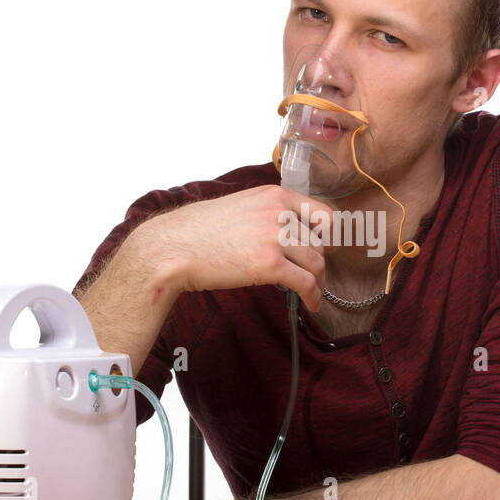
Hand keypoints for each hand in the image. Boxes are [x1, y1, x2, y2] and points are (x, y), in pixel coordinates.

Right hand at [135, 185, 333, 312]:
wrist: (172, 247)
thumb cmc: (198, 231)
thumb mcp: (241, 207)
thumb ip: (268, 214)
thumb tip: (288, 233)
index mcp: (274, 195)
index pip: (322, 212)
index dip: (327, 236)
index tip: (324, 249)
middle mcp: (279, 212)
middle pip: (320, 242)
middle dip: (319, 262)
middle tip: (312, 275)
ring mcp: (275, 237)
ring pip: (316, 263)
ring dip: (318, 282)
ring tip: (313, 293)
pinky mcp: (269, 264)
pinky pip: (306, 283)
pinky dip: (313, 296)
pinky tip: (310, 304)